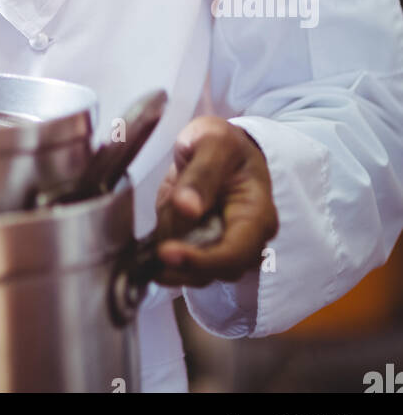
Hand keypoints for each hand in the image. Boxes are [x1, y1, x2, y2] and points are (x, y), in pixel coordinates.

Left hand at [152, 116, 277, 287]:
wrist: (218, 149)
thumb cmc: (222, 144)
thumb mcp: (214, 143)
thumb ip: (202, 172)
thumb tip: (187, 208)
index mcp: (258, 215)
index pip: (235, 253)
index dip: (201, 260)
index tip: (166, 252)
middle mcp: (249, 242)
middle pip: (215, 270)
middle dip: (180, 257)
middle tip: (154, 240)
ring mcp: (227, 250)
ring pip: (195, 271)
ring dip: (171, 249)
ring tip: (164, 212)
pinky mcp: (205, 253)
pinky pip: (182, 265)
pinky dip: (165, 252)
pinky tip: (157, 230)